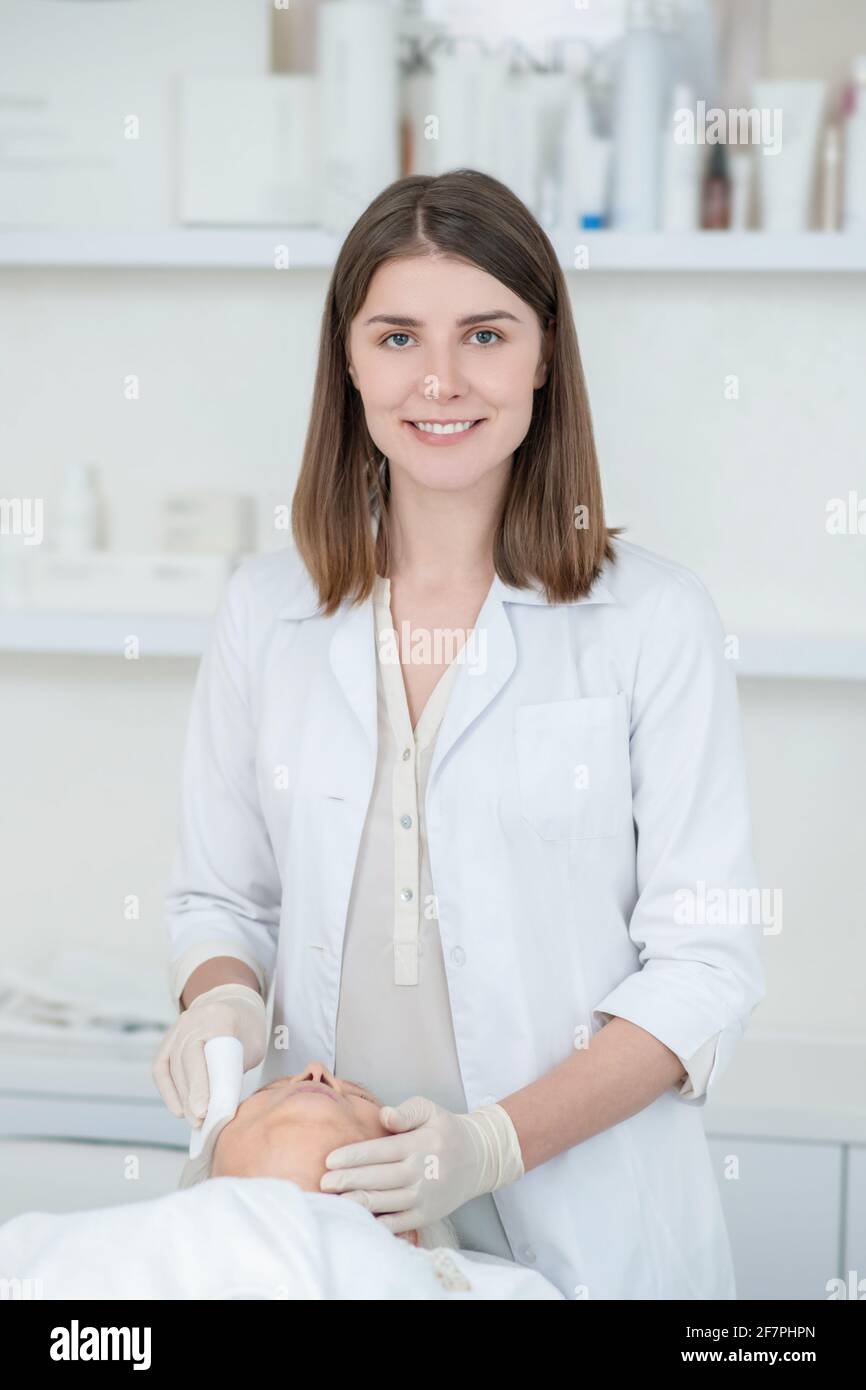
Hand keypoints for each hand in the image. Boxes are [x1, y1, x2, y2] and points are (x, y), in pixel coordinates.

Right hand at [152, 983, 266, 1124]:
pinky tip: (179, 1110)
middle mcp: (192, 1020)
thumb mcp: (253, 1046)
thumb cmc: (246, 1031)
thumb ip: (236, 1069)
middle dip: (191, 1096)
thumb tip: (220, 1105)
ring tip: (194, 1120)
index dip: (202, 1084)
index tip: (204, 1112)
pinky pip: (161, 1069)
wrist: (233, 1005)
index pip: (203, 1053)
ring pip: (171, 1068)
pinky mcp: (167, 1041)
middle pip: (184, 1062)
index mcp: (217, 1017)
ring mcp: (176, 1029)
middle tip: (200, 1122)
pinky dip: (168, 1092)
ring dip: (182, 1098)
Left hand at [319, 1095, 523, 1234]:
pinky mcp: (426, 1215)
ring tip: (333, 1200)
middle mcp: (422, 1172)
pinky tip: (357, 1219)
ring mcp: (424, 1197)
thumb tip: (384, 1115)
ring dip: (357, 1202)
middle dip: (348, 1181)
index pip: (380, 1151)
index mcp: (419, 1144)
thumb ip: (406, 1111)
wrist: (478, 1158)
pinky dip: (376, 1223)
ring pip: (384, 1203)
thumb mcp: (430, 1110)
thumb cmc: (445, 1131)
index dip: (353, 1157)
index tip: (329, 1160)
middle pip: (378, 1179)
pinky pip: (397, 1223)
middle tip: (323, 1183)